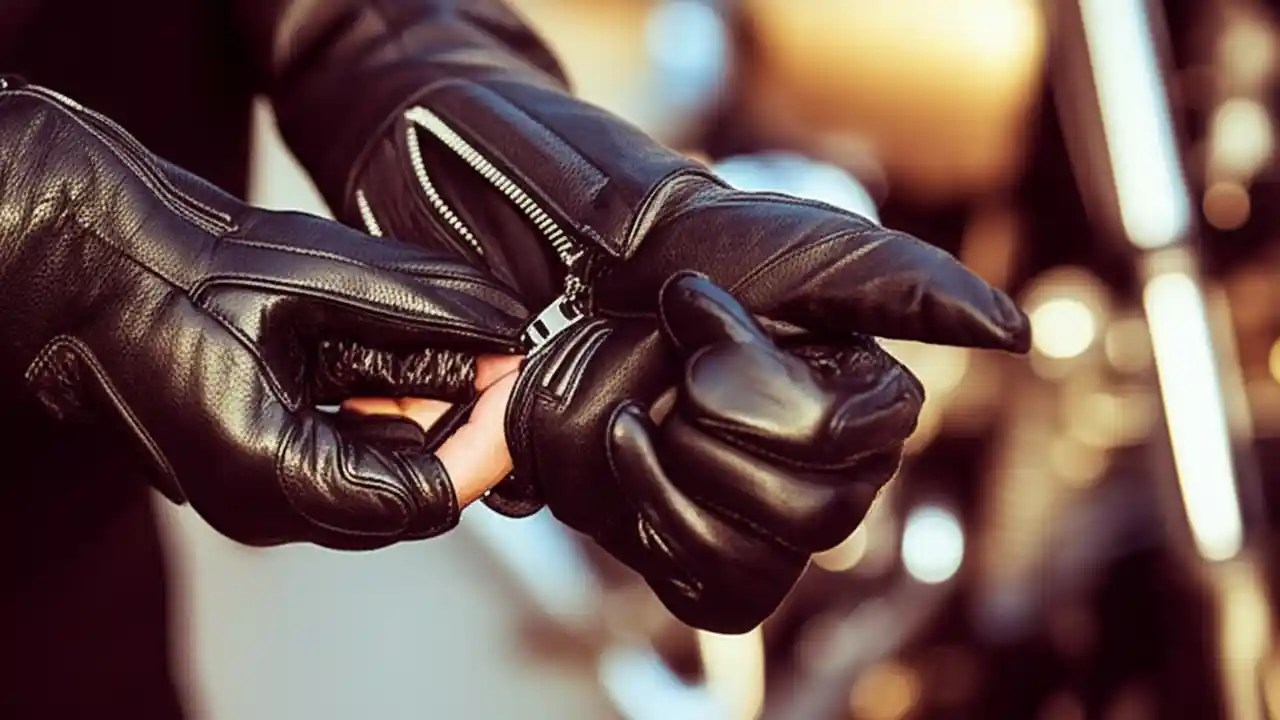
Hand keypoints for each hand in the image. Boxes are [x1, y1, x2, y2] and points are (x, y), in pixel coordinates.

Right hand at [0, 79, 527, 548]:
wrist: (85, 259)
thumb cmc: (172, 269)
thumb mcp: (320, 281)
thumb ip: (426, 315)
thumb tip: (506, 328)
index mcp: (276, 477)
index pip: (426, 496)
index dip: (488, 440)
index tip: (516, 383)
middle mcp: (267, 503)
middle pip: (408, 491)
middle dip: (463, 423)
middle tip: (495, 358)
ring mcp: (258, 487)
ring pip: (381, 472)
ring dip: (428, 412)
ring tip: (457, 347)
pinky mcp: (256, 459)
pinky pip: (345, 451)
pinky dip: (386, 407)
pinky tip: (400, 355)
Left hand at [503, 273, 924, 631]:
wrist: (605, 278)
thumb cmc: (717, 256)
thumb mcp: (818, 253)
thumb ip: (918, 291)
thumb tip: (1018, 334)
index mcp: (877, 411)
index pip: (843, 444)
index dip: (760, 392)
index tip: (705, 319)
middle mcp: (844, 476)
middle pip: (815, 517)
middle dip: (716, 432)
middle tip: (676, 372)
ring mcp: (781, 527)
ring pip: (764, 559)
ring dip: (682, 471)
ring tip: (646, 408)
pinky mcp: (719, 564)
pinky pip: (717, 595)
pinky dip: (658, 515)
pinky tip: (629, 445)